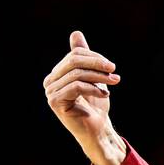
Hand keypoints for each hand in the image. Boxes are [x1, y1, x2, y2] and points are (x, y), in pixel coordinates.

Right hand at [44, 31, 126, 164]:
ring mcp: (51, 93)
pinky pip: (76, 87)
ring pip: (77, 74)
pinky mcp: (56, 103)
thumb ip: (84, 58)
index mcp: (57, 74)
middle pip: (74, 61)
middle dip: (97, 64)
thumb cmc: (96, 106)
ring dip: (99, 77)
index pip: (75, 55)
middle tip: (113, 69)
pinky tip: (105, 94)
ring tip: (113, 82)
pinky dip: (94, 88)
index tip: (111, 66)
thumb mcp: (92, 78)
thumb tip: (76, 33)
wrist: (97, 131)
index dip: (94, 57)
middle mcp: (50, 82)